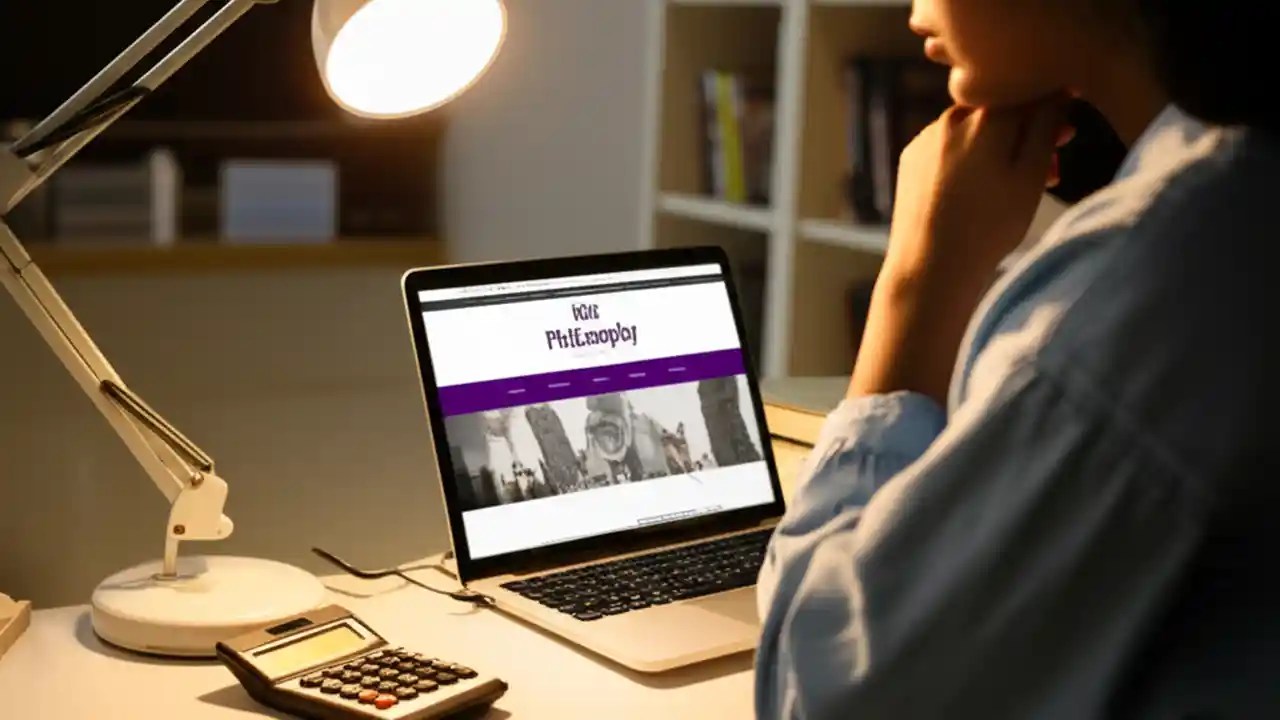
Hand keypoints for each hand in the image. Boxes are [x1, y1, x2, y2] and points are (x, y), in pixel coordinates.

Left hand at [849, 96, 1070, 402]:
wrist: (930, 265)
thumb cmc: (989, 225)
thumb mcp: (1031, 176)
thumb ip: (1047, 127)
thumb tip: (1059, 90)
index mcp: (988, 116)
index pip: (1031, 94)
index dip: (1054, 111)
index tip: (1067, 136)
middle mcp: (953, 117)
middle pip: (1001, 111)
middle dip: (1028, 134)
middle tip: (1051, 169)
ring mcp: (927, 137)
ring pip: (974, 130)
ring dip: (999, 148)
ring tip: (1015, 187)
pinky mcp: (911, 158)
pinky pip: (949, 147)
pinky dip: (969, 160)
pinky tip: (978, 192)